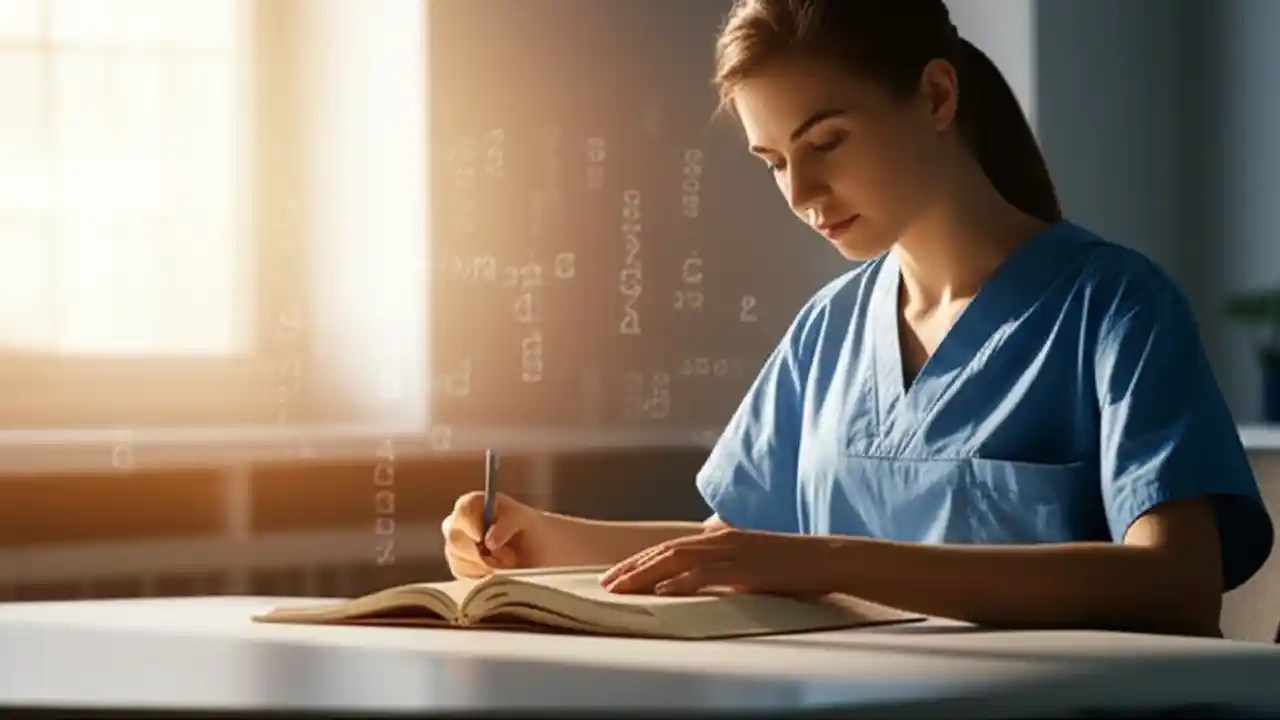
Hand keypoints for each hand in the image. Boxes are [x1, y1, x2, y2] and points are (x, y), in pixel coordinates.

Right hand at [441, 491, 550, 578]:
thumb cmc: (527, 528)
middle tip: (507, 556)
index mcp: (472, 505)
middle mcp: (459, 524)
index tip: (481, 538)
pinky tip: (497, 570)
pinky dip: (482, 575)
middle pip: (455, 540)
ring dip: (486, 565)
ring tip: (508, 561)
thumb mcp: (523, 518)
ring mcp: (456, 547)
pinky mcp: (460, 568)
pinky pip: (463, 575)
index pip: (463, 511)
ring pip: (459, 561)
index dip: (470, 525)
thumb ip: (507, 523)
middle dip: (481, 553)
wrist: (535, 551)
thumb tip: (489, 542)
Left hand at [599, 527, 834, 595]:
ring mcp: (732, 552)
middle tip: (604, 585)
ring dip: (644, 574)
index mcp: (719, 539)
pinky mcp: (745, 568)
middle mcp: (720, 541)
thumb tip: (700, 582)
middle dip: (631, 568)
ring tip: (620, 588)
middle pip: (665, 551)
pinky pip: (706, 575)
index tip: (615, 576)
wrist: (826, 559)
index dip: (639, 561)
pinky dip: (681, 582)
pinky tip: (661, 590)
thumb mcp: (750, 565)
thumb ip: (724, 569)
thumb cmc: (791, 566)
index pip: (669, 548)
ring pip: (677, 560)